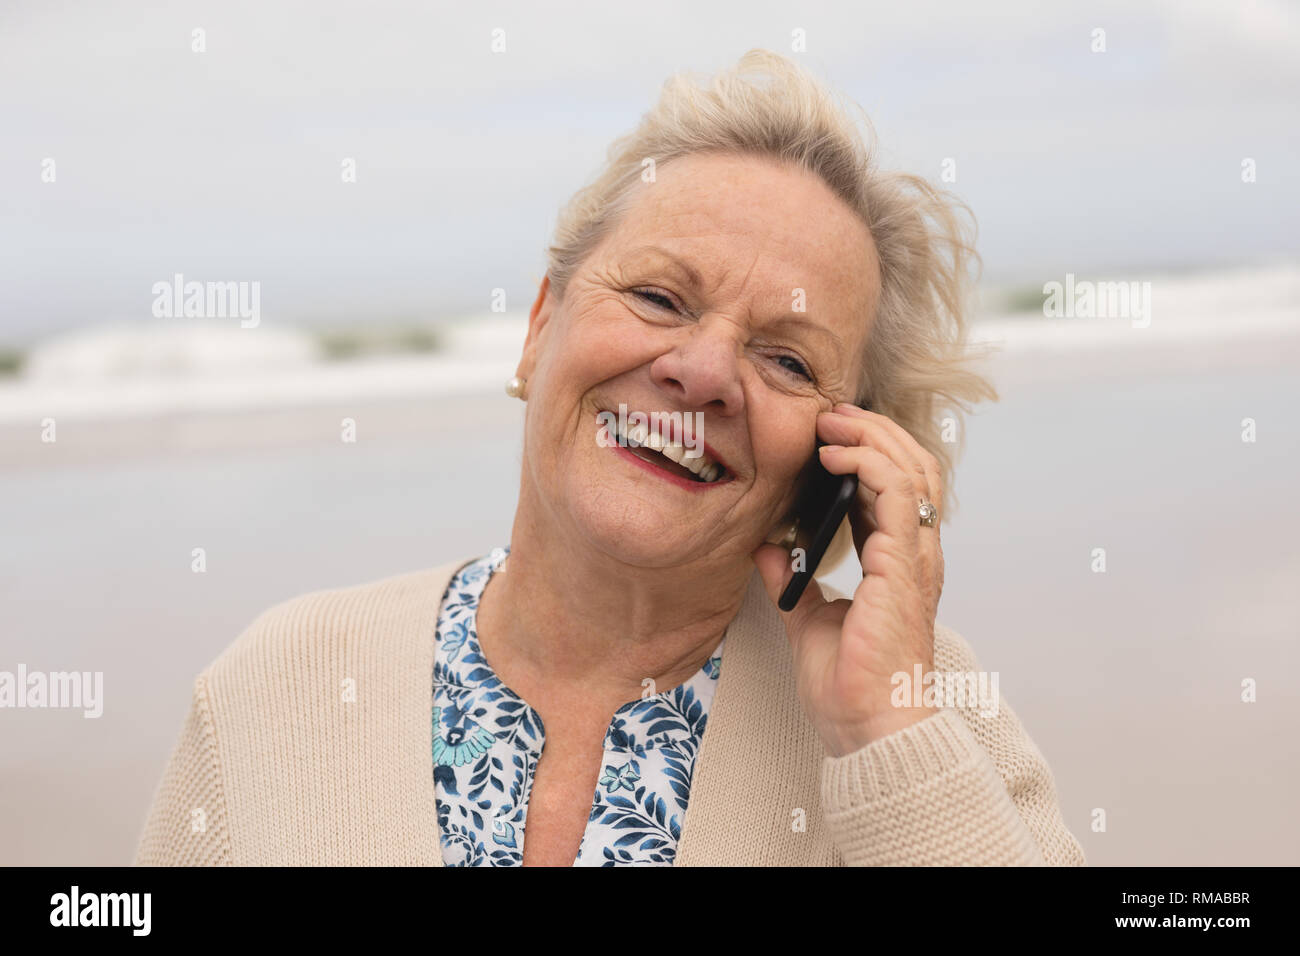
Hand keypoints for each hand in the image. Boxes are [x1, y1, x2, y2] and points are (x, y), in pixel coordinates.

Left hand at [753, 403, 945, 756]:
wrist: (869, 728)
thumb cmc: (850, 687)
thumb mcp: (810, 620)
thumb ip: (792, 581)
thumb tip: (767, 548)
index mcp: (897, 565)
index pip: (895, 489)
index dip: (866, 454)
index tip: (828, 436)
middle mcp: (914, 555)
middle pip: (914, 467)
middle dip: (874, 432)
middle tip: (832, 415)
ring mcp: (914, 558)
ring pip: (912, 469)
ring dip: (872, 436)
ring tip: (833, 424)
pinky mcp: (903, 565)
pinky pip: (896, 493)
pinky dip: (868, 463)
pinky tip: (834, 457)